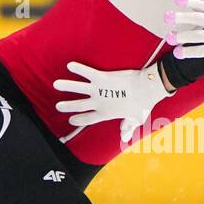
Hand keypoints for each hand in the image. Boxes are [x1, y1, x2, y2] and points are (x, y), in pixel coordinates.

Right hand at [53, 61, 171, 143]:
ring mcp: (99, 90)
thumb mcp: (136, 120)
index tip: (71, 119)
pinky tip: (70, 65)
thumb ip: (127, 128)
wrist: (147, 88)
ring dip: (66, 86)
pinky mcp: (103, 77)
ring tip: (56, 84)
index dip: (79, 120)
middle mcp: (100, 103)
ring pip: (78, 88)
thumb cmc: (143, 104)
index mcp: (106, 114)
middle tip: (58, 106)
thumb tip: (124, 138)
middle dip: (67, 106)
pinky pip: (87, 72)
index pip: (89, 119)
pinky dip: (78, 69)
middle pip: (79, 105)